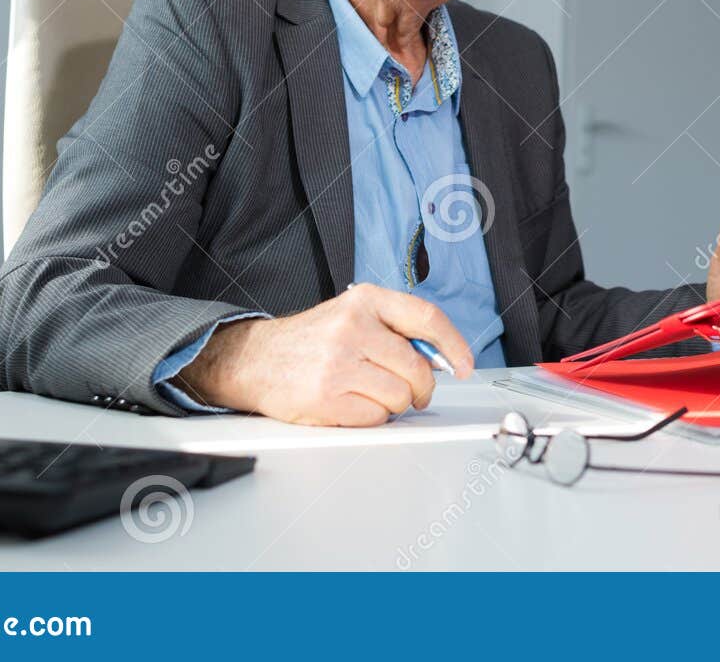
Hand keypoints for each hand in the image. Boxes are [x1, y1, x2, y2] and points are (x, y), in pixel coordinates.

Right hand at [177, 283, 474, 425]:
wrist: (255, 359)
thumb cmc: (311, 340)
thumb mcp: (353, 315)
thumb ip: (394, 330)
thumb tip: (441, 359)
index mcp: (366, 301)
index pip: (426, 317)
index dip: (454, 344)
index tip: (464, 365)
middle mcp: (353, 327)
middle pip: (417, 368)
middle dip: (422, 388)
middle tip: (415, 393)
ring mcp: (338, 363)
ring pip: (399, 397)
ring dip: (394, 404)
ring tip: (372, 394)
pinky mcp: (326, 397)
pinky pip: (375, 417)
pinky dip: (372, 418)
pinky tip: (352, 404)